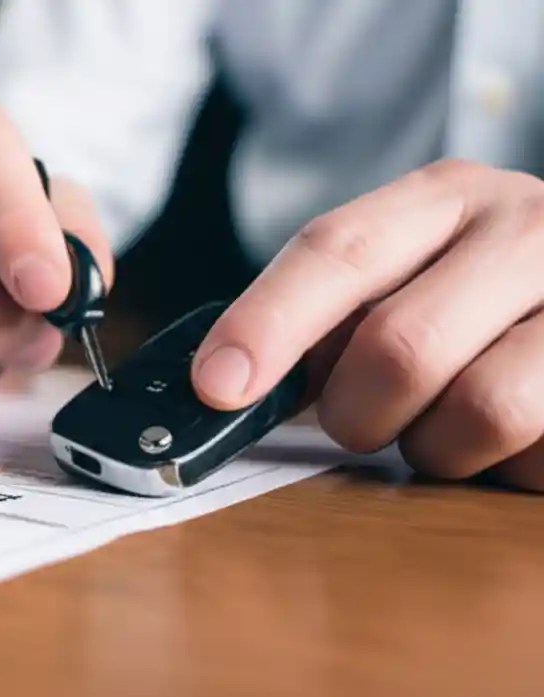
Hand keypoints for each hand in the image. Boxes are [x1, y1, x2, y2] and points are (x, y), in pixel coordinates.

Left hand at [193, 159, 543, 488]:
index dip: (266, 323)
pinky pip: (542, 456)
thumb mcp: (412, 274)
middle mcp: (526, 228)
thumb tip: (225, 385)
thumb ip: (328, 318)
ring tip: (453, 426)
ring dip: (440, 448)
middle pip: (397, 348)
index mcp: (446, 198)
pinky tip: (523, 434)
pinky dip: (512, 467)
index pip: (334, 252)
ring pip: (479, 410)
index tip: (216, 387)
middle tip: (366, 419)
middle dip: (357, 413)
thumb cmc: (487, 298)